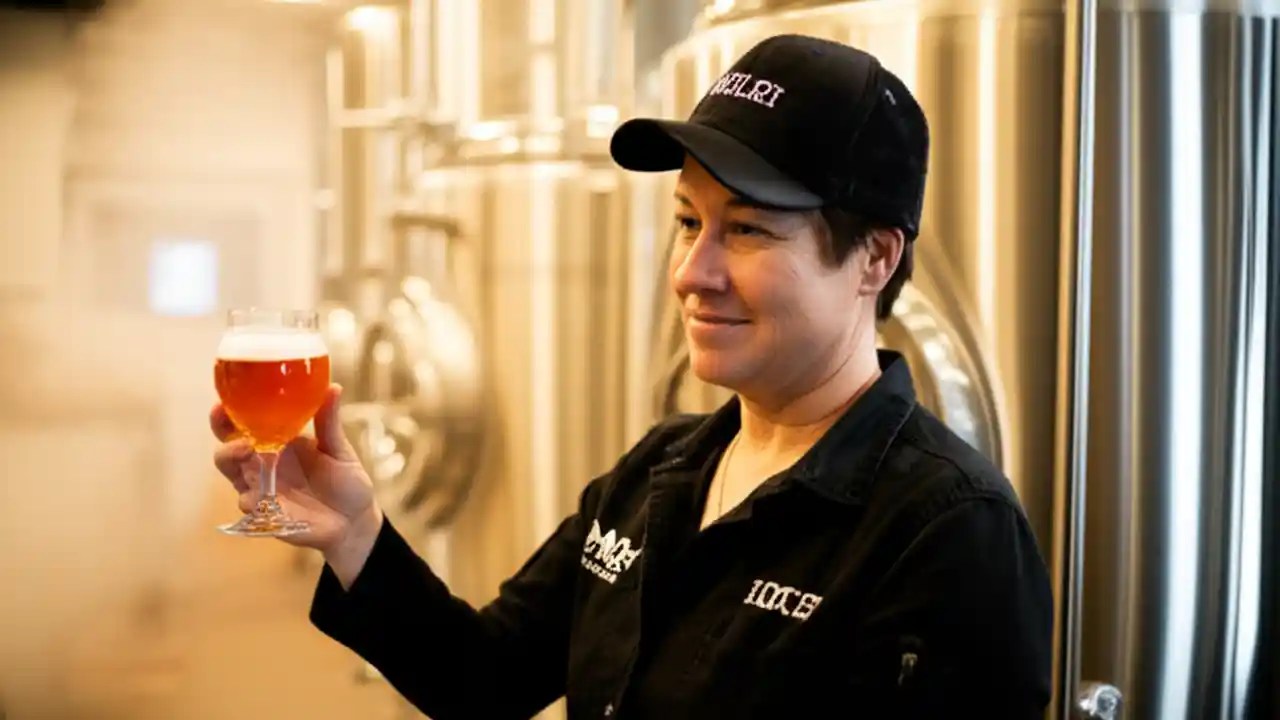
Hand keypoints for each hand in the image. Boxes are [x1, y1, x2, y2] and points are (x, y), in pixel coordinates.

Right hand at [211, 384, 382, 579]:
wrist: (353, 520)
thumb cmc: (345, 481)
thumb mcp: (339, 450)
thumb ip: (329, 422)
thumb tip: (334, 387)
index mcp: (278, 442)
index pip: (245, 422)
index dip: (230, 410)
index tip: (225, 397)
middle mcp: (263, 463)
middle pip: (229, 443)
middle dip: (221, 430)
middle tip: (225, 418)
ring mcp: (261, 488)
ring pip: (230, 471)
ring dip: (230, 458)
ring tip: (246, 449)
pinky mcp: (265, 513)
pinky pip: (248, 503)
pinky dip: (251, 497)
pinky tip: (260, 494)